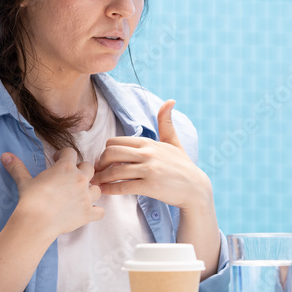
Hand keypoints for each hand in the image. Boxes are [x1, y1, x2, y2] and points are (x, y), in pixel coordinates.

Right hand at [1, 147, 102, 238]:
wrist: (37, 222)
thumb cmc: (31, 200)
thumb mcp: (24, 181)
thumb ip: (17, 167)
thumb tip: (5, 155)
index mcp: (66, 168)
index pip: (71, 152)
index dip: (64, 155)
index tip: (57, 159)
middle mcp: (80, 180)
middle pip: (89, 168)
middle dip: (81, 171)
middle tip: (70, 178)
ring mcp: (86, 197)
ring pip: (97, 189)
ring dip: (90, 191)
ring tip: (79, 195)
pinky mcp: (88, 213)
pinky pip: (100, 211)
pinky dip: (95, 212)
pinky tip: (88, 212)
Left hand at [92, 101, 212, 210]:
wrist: (195, 188)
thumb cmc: (182, 165)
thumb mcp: (174, 142)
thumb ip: (166, 122)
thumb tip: (170, 100)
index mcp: (148, 143)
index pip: (115, 142)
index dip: (105, 151)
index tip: (104, 161)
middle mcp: (148, 154)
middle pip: (111, 154)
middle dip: (100, 163)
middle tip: (97, 172)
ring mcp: (149, 170)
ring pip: (115, 171)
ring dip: (102, 178)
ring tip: (96, 183)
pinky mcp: (150, 186)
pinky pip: (123, 187)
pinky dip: (110, 189)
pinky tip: (105, 191)